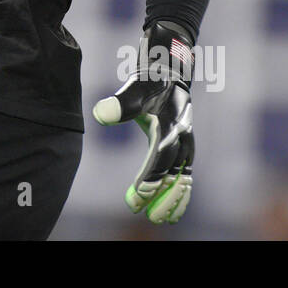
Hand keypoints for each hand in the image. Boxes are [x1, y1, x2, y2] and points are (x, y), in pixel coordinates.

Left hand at [92, 20, 195, 223]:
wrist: (169, 67)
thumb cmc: (149, 80)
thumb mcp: (134, 87)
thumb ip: (119, 104)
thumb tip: (101, 115)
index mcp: (171, 124)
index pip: (160, 158)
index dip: (150, 180)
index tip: (137, 199)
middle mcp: (182, 136)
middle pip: (177, 173)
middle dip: (164, 197)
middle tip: (150, 217)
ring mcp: (186, 141)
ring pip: (185, 177)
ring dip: (176, 199)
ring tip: (164, 220)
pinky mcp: (184, 145)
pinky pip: (185, 174)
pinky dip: (180, 192)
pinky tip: (171, 208)